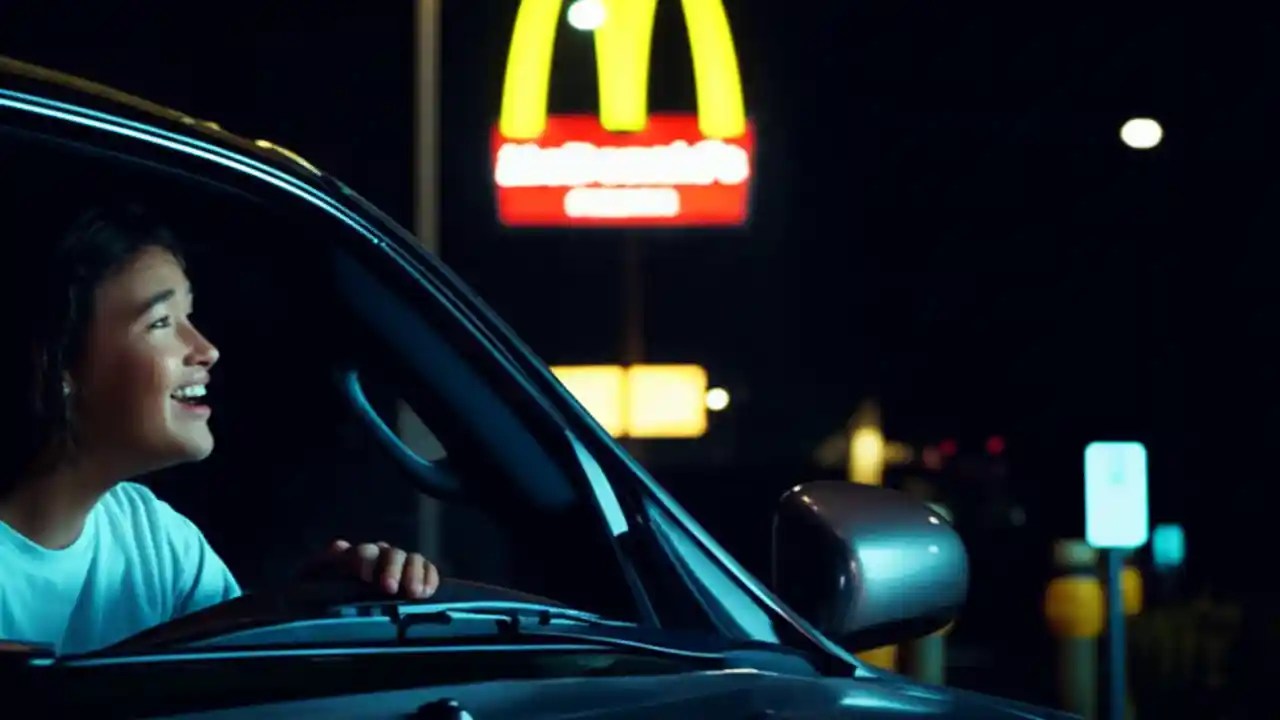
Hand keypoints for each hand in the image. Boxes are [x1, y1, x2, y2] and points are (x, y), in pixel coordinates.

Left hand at [307, 539, 439, 599]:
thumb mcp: (310, 585)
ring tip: (414, 593)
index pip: (361, 553)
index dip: (364, 561)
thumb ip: (318, 567)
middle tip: (390, 588)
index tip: (365, 577)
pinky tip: (427, 593)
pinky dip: (430, 578)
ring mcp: (399, 568)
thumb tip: (338, 546)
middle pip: (389, 553)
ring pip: (411, 558)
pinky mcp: (416, 580)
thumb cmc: (319, 604)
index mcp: (352, 559)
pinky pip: (428, 571)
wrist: (327, 619)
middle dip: (391, 568)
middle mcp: (378, 559)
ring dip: (413, 573)